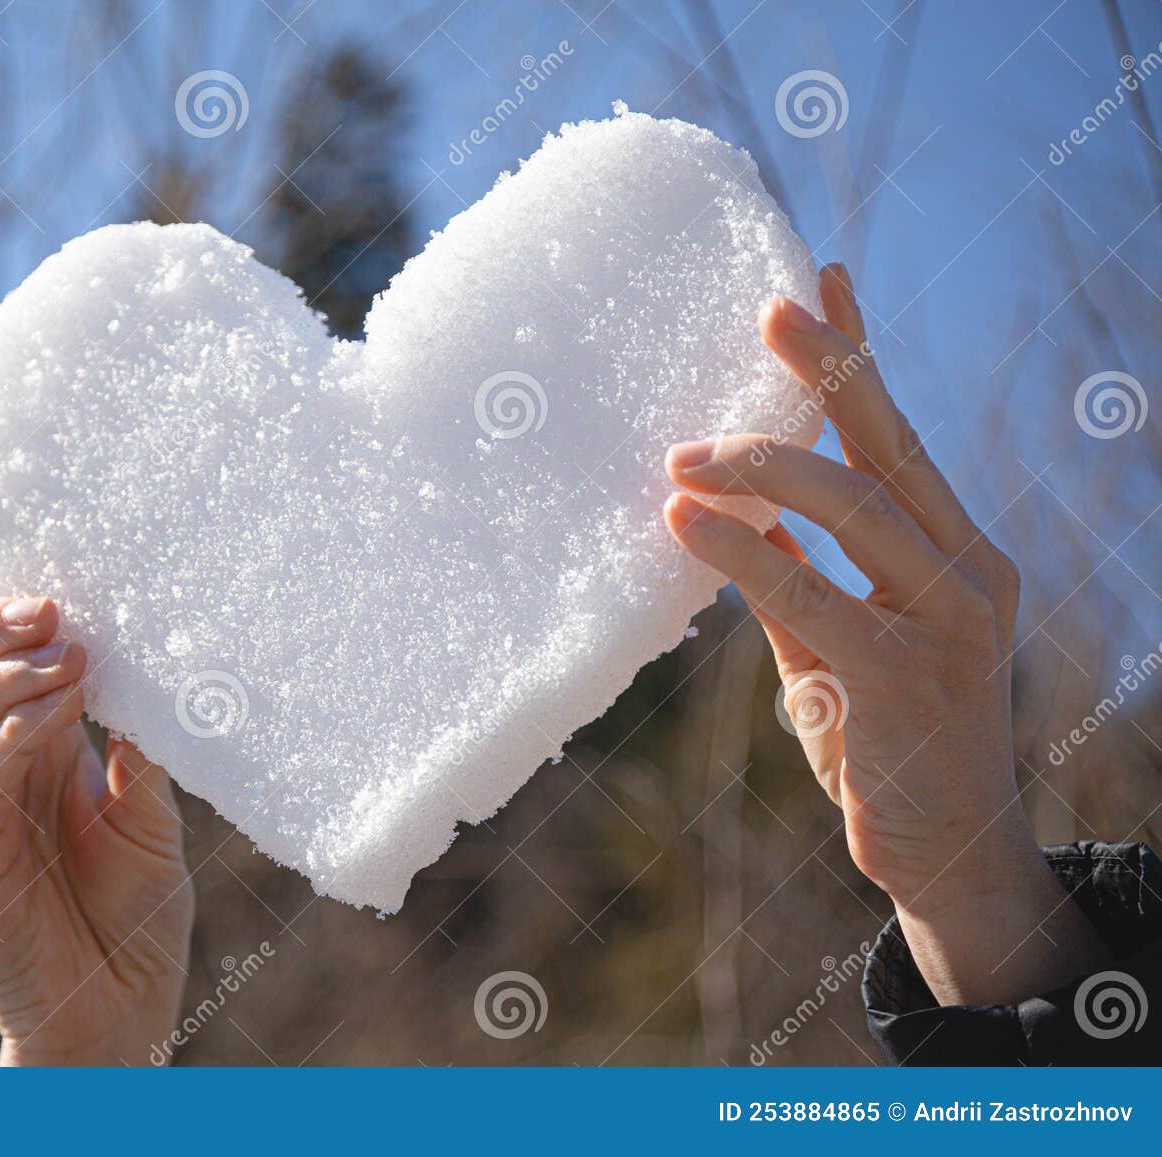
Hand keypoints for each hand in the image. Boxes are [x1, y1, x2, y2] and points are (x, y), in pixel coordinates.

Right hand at [0, 491, 193, 1064]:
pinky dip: (7, 740)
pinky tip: (52, 711)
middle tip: (52, 597)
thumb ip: (135, 746)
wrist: (118, 1015)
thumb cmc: (133, 914)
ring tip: (64, 646)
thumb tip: (142, 663)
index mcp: (34, 741)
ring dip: (7, 674)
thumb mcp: (150, 812)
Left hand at [661, 266, 1104, 1006]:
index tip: (820, 278)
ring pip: (856, 508)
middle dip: (829, 370)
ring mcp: (948, 624)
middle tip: (765, 311)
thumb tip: (733, 512)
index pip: (896, 435)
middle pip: (889, 447)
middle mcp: (968, 571)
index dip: (858, 355)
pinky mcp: (906, 680)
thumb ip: (797, 575)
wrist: (949, 855)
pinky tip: (684, 522)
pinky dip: (744, 552)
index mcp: (953, 550)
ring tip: (682, 455)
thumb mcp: (839, 641)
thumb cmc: (890, 738)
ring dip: (762, 466)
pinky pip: (814, 596)